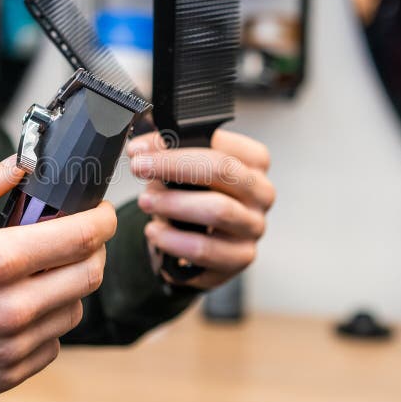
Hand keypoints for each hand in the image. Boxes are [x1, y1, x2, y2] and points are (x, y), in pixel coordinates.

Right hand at [0, 157, 115, 401]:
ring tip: (40, 275)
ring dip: (68, 287)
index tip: (100, 212)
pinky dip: (48, 322)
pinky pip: (53, 343)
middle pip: (90, 273)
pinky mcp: (8, 373)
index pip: (82, 236)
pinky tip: (21, 309)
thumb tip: (18, 168)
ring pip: (75, 309)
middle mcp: (12, 307)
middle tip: (74, 239)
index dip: (101, 218)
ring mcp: (13, 346)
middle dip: (92, 249)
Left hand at [128, 130, 273, 288]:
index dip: (176, 145)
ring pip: (218, 211)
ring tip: (146, 202)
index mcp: (253, 162)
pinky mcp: (241, 257)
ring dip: (173, 204)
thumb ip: (166, 151)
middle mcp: (261, 193)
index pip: (220, 144)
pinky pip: (206, 250)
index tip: (139, 150)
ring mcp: (254, 227)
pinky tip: (155, 231)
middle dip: (173, 167)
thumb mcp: (181, 168)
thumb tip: (142, 146)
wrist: (198, 238)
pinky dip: (174, 240)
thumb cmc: (194, 196)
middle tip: (139, 168)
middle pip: (222, 170)